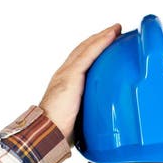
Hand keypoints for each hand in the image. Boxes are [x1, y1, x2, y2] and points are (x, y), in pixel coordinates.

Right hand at [39, 23, 121, 143]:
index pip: (80, 62)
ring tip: (116, 29)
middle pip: (83, 50)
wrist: (46, 133)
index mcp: (64, 84)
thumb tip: (104, 124)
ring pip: (86, 48)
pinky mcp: (71, 76)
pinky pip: (88, 55)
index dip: (92, 50)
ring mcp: (66, 73)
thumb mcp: (77, 120)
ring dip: (102, 36)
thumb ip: (88, 114)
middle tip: (114, 31)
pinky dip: (100, 43)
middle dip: (98, 39)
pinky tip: (111, 35)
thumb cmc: (59, 132)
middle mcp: (63, 74)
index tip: (106, 43)